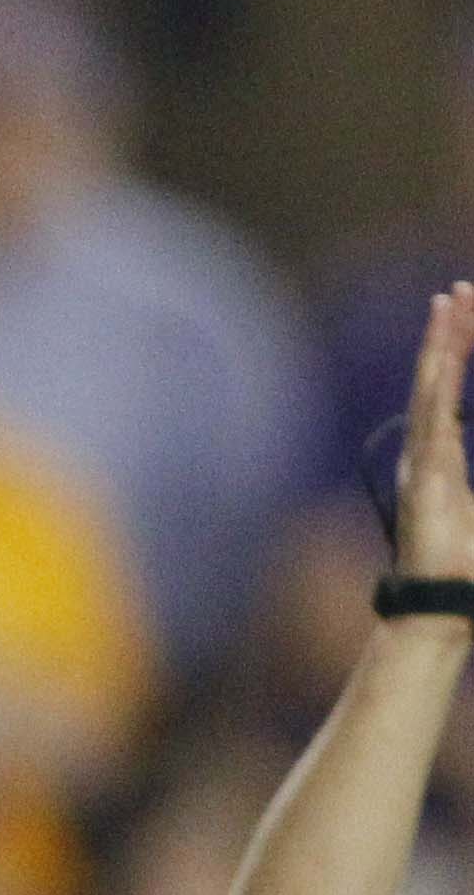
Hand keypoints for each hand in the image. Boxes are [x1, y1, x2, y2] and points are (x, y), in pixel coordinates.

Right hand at [403, 282, 473, 586]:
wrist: (447, 605)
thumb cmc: (469, 566)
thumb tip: (472, 434)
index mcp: (444, 460)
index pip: (453, 393)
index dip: (459, 352)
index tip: (464, 314)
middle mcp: (429, 454)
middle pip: (440, 381)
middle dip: (451, 334)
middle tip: (458, 290)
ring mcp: (425, 461)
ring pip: (433, 388)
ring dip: (442, 344)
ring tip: (449, 302)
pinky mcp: (428, 472)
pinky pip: (434, 414)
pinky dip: (437, 378)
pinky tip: (442, 348)